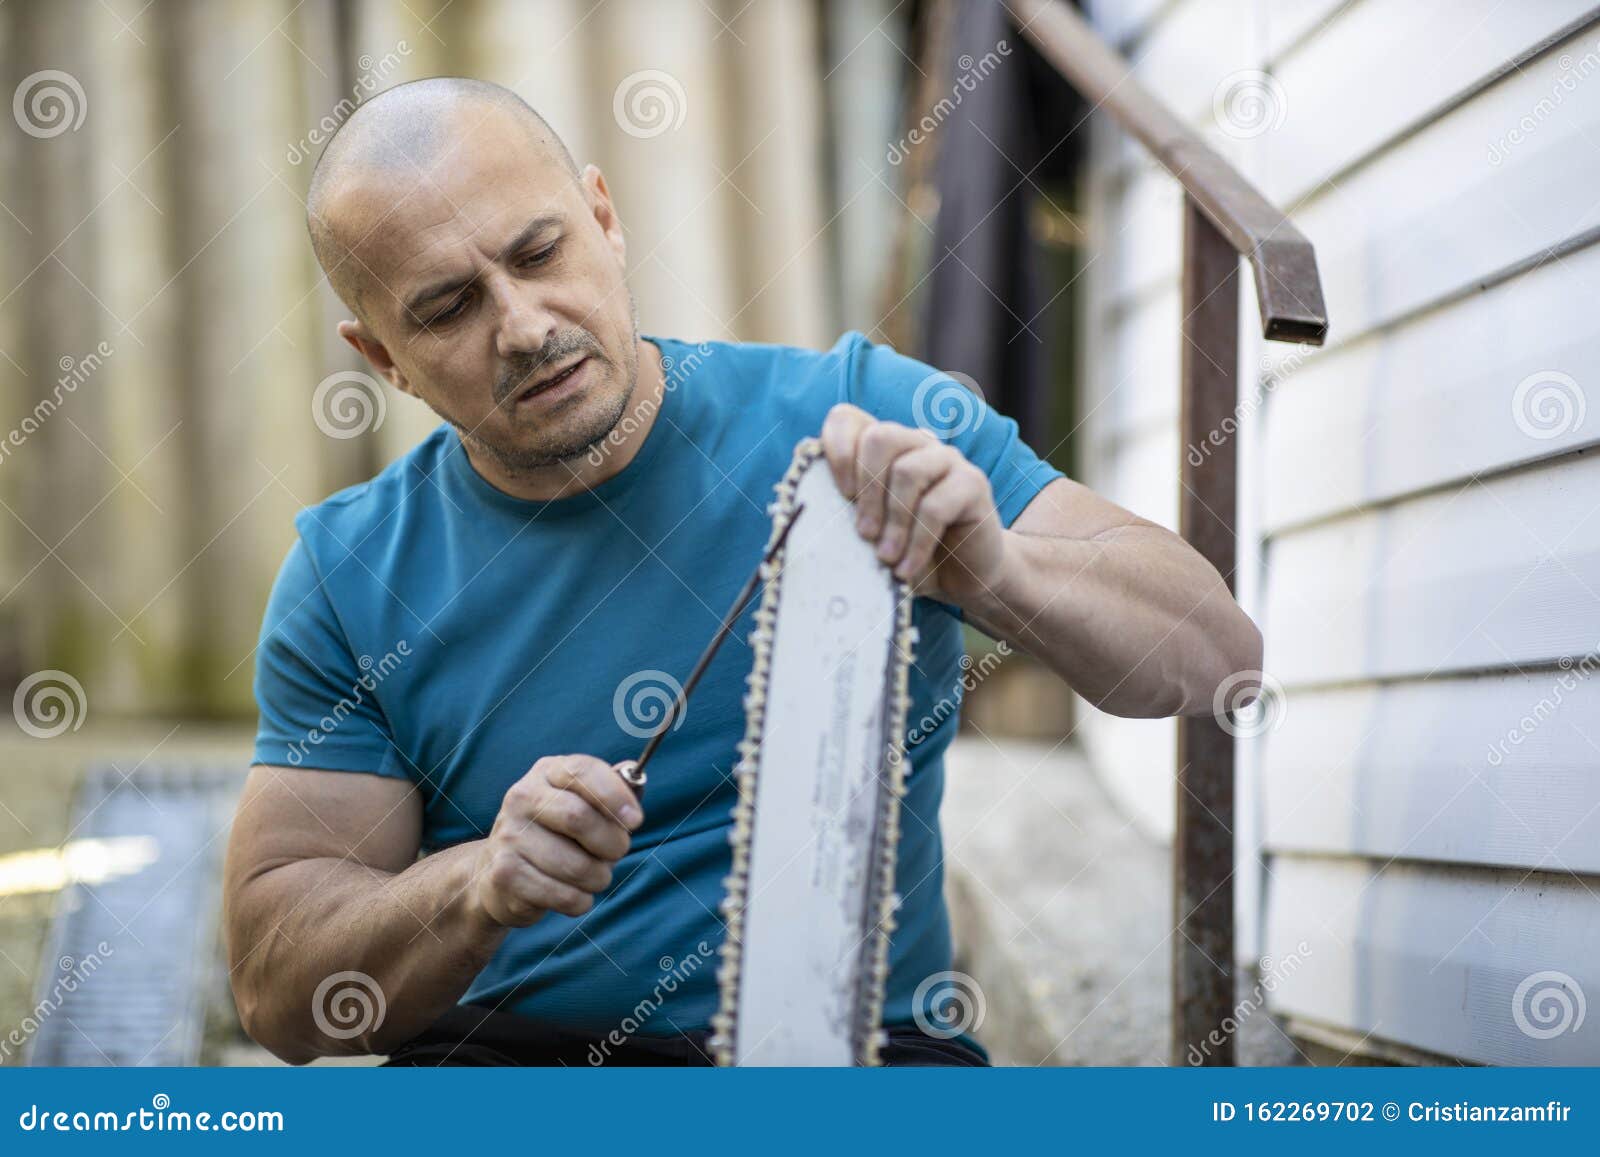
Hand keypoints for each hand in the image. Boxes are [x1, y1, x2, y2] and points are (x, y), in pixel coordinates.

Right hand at [472, 755, 642, 926]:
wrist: (499, 874)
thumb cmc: (556, 835)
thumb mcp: (580, 803)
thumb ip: (611, 791)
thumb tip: (637, 782)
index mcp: (546, 773)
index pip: (582, 771)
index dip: (615, 795)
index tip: (635, 820)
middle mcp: (522, 798)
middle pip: (580, 818)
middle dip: (612, 843)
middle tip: (617, 852)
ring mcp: (510, 837)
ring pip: (577, 866)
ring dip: (599, 878)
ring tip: (592, 876)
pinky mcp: (505, 875)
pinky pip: (565, 896)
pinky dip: (580, 901)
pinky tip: (573, 894)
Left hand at [819, 403, 1006, 603]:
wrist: (961, 578)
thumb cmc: (904, 552)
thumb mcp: (868, 533)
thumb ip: (841, 515)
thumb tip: (800, 511)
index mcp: (883, 449)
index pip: (847, 419)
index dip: (836, 451)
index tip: (841, 496)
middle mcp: (915, 444)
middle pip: (881, 437)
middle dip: (867, 489)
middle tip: (862, 534)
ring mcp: (947, 459)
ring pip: (908, 471)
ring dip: (892, 521)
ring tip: (885, 557)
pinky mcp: (973, 483)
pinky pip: (936, 506)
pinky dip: (916, 542)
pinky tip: (906, 569)